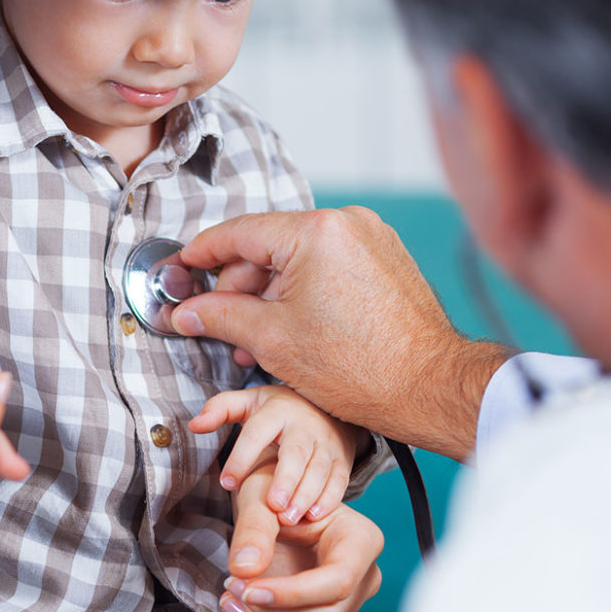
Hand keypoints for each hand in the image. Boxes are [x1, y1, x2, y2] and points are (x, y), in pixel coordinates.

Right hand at [173, 208, 509, 459]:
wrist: (428, 388)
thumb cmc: (362, 368)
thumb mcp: (272, 341)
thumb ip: (221, 316)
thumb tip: (188, 310)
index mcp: (316, 232)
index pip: (239, 232)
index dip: (203, 252)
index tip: (182, 265)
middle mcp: (347, 223)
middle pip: (269, 246)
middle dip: (241, 288)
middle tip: (221, 326)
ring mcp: (370, 239)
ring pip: (298, 258)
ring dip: (271, 295)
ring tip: (259, 342)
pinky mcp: (385, 259)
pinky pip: (328, 266)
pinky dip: (304, 292)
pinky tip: (293, 330)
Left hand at [191, 385, 360, 524]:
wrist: (326, 406)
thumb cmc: (277, 410)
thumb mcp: (249, 402)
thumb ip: (220, 409)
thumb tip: (195, 425)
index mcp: (277, 411)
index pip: (257, 432)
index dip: (241, 457)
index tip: (226, 484)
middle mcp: (305, 425)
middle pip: (296, 453)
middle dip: (285, 480)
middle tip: (272, 506)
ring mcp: (326, 442)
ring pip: (319, 469)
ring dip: (306, 495)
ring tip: (288, 518)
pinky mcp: (342, 458)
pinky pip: (339, 479)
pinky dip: (329, 498)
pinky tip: (315, 516)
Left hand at [220, 467, 382, 611]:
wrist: (277, 510)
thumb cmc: (274, 496)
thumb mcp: (263, 496)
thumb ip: (254, 528)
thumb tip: (243, 568)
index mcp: (361, 540)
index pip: (337, 582)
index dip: (290, 593)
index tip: (245, 587)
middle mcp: (363, 580)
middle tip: (230, 590)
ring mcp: (346, 611)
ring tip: (230, 604)